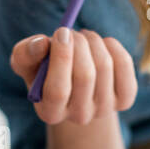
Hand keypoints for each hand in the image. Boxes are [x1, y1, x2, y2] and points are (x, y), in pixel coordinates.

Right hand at [10, 27, 137, 125]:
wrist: (72, 85)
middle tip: (72, 31)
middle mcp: (78, 117)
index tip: (61, 32)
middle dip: (79, 44)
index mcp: (50, 112)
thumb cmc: (44, 70)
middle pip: (85, 76)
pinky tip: (103, 44)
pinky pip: (124, 65)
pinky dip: (114, 46)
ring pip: (104, 66)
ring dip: (94, 41)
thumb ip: (25, 53)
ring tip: (84, 37)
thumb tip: (41, 44)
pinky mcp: (124, 100)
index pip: (58, 91)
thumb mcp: (27, 62)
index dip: (61, 58)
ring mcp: (104, 110)